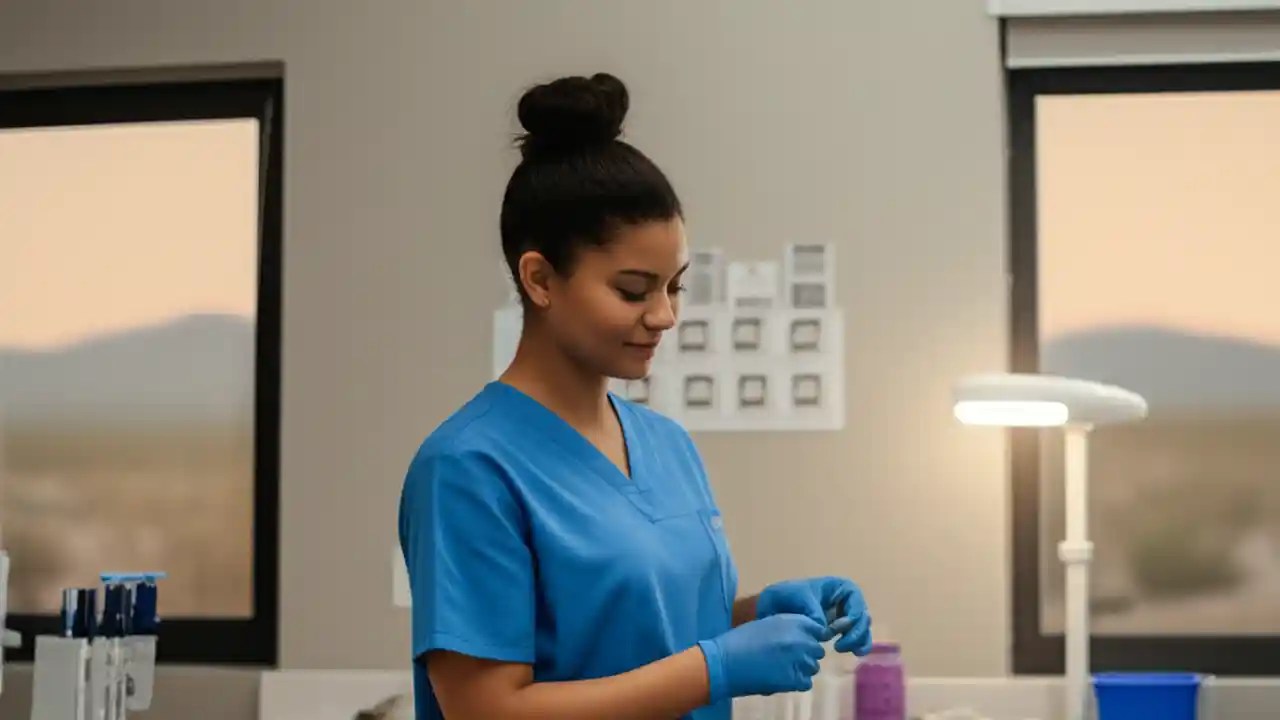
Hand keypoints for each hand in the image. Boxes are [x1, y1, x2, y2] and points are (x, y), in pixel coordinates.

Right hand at [697, 614, 827, 701]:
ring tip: (783, 669)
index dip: (810, 637)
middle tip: (788, 658)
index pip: (818, 629)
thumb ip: (786, 628)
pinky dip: (797, 682)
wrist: (725, 662)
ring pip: (813, 666)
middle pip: (817, 650)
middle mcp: (801, 639)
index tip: (801, 643)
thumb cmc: (740, 640)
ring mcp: (799, 660)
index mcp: (792, 622)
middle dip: (806, 653)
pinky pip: (806, 682)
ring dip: (802, 668)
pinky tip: (782, 679)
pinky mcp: (794, 680)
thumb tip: (799, 636)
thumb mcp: (766, 624)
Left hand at [756, 576, 872, 654]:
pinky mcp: (841, 630)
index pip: (856, 599)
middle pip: (862, 616)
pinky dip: (856, 646)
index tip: (835, 628)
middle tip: (839, 647)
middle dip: (856, 633)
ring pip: (862, 629)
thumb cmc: (785, 596)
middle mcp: (846, 600)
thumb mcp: (797, 597)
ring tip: (841, 650)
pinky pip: (856, 638)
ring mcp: (845, 615)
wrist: (772, 609)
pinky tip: (848, 652)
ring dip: (859, 641)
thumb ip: (812, 611)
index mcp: (839, 587)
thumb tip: (826, 631)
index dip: (851, 615)